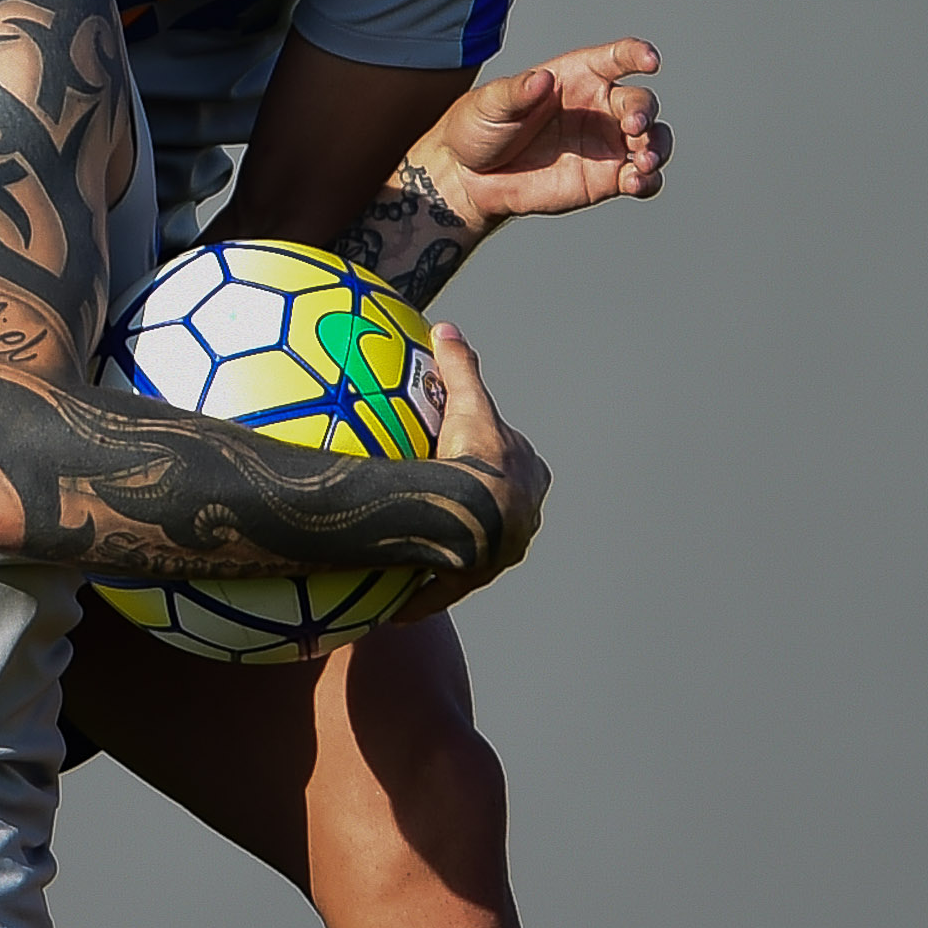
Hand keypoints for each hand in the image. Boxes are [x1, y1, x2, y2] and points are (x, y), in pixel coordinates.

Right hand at [392, 320, 548, 622]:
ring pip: (477, 549)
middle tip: (444, 500)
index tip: (467, 450)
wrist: (478, 519)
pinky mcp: (474, 578)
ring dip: (454, 551)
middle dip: (478, 505)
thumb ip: (459, 368)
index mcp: (529, 477)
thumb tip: (446, 328)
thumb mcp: (470, 405)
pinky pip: (443, 585)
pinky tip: (398, 599)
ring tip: (422, 550)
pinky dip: (423, 590)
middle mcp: (523, 518)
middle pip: (500, 506)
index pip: (515, 458)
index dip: (493, 452)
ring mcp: (501, 552)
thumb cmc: (478, 459)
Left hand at [419, 38, 669, 231]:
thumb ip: (516, 92)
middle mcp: (600, 106)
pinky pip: (641, 178)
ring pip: (653, 139)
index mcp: (578, 76)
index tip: (649, 62)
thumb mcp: (490, 104)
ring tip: (643, 160)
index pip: (618, 58)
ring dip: (657, 147)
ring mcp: (607, 143)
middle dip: (644, 112)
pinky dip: (647, 180)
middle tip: (633, 127)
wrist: (469, 178)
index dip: (638, 55)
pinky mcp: (606, 178)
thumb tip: (541, 80)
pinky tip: (637, 182)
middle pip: (641, 102)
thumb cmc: (479, 128)